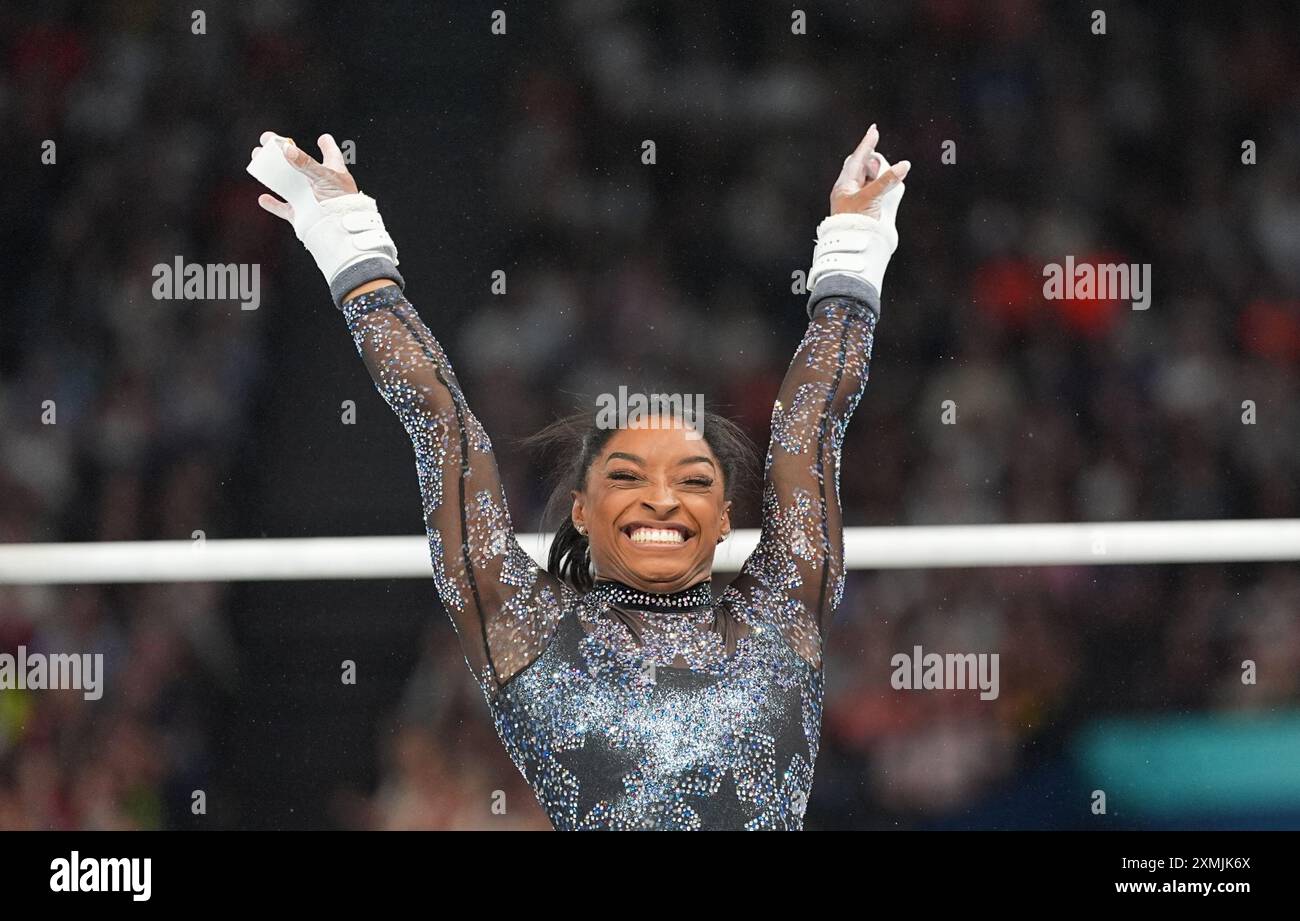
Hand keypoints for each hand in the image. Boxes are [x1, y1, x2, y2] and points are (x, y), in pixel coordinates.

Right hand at [246, 130, 400, 303]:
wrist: (340, 230)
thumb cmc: (341, 201)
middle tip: (267, 141)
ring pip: (286, 183)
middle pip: (298, 164)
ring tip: (258, 160)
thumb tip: (287, 150)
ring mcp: (309, 199)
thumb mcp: (325, 176)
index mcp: (332, 172)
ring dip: (272, 172)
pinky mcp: (301, 214)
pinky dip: (273, 204)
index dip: (327, 145)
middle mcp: (320, 184)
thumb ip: (306, 163)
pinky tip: (263, 198)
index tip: (323, 139)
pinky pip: (283, 208)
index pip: (331, 154)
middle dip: (283, 152)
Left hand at [829, 124, 909, 216]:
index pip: (856, 159)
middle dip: (873, 163)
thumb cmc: (854, 222)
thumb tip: (904, 165)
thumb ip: (887, 181)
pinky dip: (882, 187)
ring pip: (869, 180)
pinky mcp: (865, 210)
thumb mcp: (870, 198)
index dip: (866, 144)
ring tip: (887, 178)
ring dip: (879, 176)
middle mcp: (849, 191)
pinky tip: (889, 189)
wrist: (851, 247)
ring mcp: (857, 200)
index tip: (874, 130)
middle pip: (862, 167)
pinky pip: (875, 192)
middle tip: (882, 163)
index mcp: (845, 185)